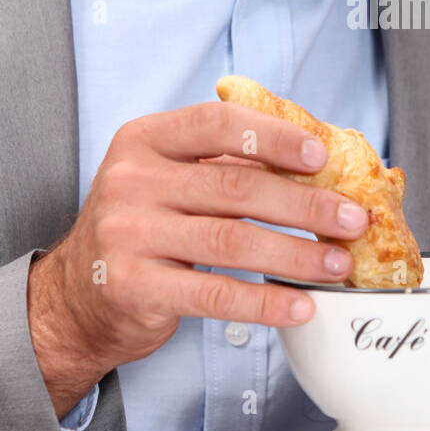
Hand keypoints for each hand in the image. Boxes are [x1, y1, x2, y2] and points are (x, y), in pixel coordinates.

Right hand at [27, 102, 369, 414]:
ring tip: (337, 263)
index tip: (322, 157)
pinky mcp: (134, 287)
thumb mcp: (170, 178)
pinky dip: (265, 302)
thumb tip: (320, 167)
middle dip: (304, 205)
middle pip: (235, 187)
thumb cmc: (144, 227)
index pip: (217, 124)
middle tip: (352, 219)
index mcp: (146, 140)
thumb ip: (227, 164)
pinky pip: (214, 295)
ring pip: (231, 242)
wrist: (77, 295)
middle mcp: (131, 181)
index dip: (275, 138)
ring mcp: (128, 235)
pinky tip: (300, 306)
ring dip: (296, 255)